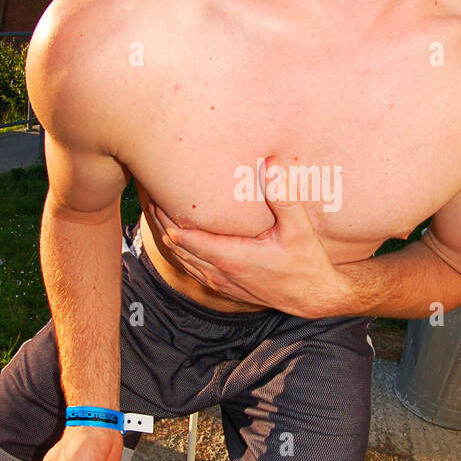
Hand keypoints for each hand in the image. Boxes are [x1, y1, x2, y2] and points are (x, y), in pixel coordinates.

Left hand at [148, 156, 346, 317]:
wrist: (312, 296)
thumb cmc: (306, 263)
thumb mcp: (299, 230)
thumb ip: (284, 197)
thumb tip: (271, 164)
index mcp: (231, 257)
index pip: (183, 236)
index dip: (165, 216)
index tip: (155, 194)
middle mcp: (219, 271)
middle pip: (174, 246)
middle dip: (159, 221)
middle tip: (147, 195)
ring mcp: (219, 281)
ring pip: (180, 258)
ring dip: (166, 236)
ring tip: (155, 211)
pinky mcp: (223, 285)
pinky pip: (191, 267)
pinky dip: (178, 250)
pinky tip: (176, 236)